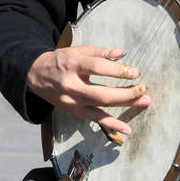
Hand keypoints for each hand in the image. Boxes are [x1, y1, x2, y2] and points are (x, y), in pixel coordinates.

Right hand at [27, 44, 149, 135]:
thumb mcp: (76, 51)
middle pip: (102, 93)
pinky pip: (94, 119)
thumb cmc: (60, 60)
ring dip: (125, 105)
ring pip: (101, 106)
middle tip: (143, 89)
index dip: (118, 71)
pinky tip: (127, 129)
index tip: (134, 72)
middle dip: (126, 93)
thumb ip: (98, 52)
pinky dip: (112, 125)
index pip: (98, 68)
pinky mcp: (73, 111)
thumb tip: (120, 54)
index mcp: (72, 65)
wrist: (35, 75)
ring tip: (144, 102)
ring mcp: (72, 101)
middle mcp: (71, 85)